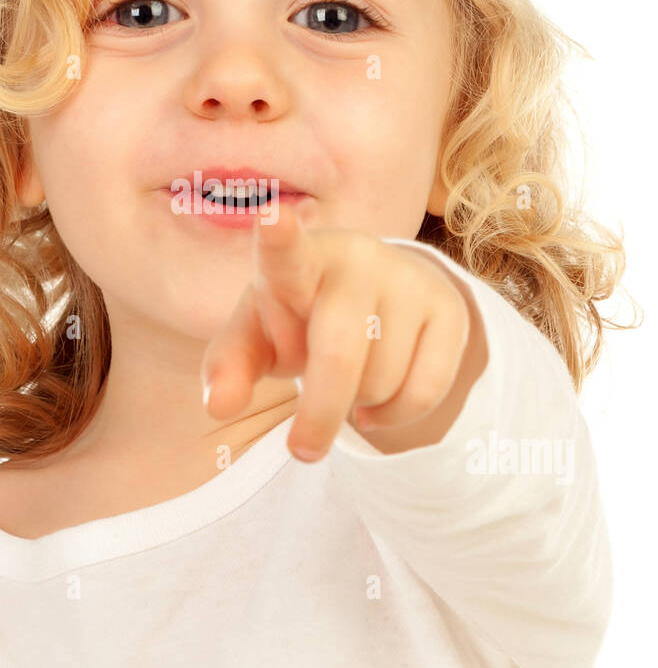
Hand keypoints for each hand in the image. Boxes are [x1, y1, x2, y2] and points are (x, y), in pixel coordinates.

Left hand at [200, 201, 472, 461]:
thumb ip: (230, 366)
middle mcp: (356, 260)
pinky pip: (425, 390)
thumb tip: (218, 405)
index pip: (285, 253)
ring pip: (381, 380)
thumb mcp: (257, 337)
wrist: (376, 297)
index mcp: (298, 261)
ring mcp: (408, 280)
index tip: (271, 217)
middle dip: (319, 413)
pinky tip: (379, 402)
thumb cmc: (299, 317)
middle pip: (338, 353)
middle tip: (302, 451)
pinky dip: (396, 415)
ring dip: (358, 405)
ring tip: (347, 385)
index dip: (278, 238)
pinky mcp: (449, 308)